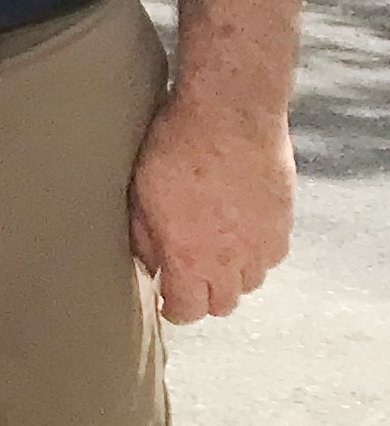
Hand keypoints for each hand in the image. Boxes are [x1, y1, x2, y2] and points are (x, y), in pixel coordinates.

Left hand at [129, 86, 295, 323]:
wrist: (231, 114)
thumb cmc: (175, 149)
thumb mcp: (140, 195)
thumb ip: (145, 239)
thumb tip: (150, 263)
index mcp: (190, 258)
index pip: (188, 310)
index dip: (175, 311)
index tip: (166, 302)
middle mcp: (233, 260)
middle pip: (223, 304)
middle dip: (203, 297)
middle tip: (188, 277)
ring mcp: (264, 243)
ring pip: (251, 282)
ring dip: (232, 276)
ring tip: (213, 253)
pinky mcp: (284, 222)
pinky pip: (272, 255)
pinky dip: (257, 254)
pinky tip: (240, 233)